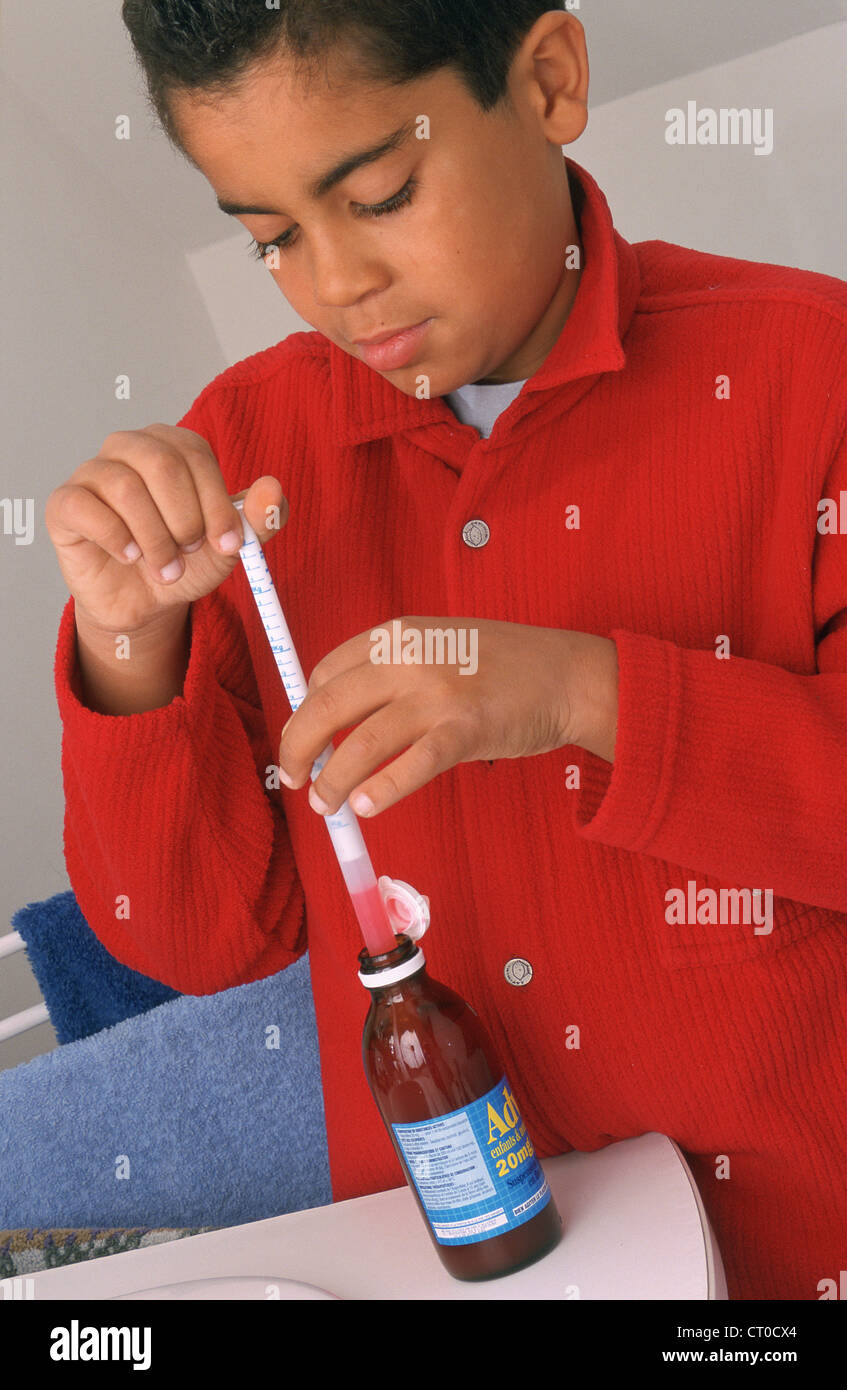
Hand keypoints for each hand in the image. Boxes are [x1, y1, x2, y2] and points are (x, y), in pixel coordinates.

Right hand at [45, 423, 286, 633]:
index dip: (217, 503)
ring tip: (166, 568)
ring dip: (155, 539)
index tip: (230, 544)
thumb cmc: (185, 559)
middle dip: (186, 519)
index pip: (195, 454)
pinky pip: (84, 507)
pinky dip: (115, 537)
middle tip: (191, 552)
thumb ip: (258, 519)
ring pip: (125, 487)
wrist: (146, 600)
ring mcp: (93, 472)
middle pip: (161, 464)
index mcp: (172, 446)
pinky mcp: (65, 503)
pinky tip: (129, 557)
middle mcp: (130, 448)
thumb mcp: (230, 545)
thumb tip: (273, 489)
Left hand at [278, 616, 618, 817]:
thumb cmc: (502, 665)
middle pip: (329, 706)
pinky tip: (364, 806)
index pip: (326, 673)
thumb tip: (341, 714)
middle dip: (299, 748)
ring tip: (324, 806)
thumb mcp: (438, 645)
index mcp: (397, 635)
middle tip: (294, 778)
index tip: (303, 740)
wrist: (566, 674)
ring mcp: (437, 694)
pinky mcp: (466, 729)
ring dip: (333, 781)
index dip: (304, 711)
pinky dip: (382, 790)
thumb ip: (393, 669)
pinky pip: (412, 764)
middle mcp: (409, 659)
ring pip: (361, 742)